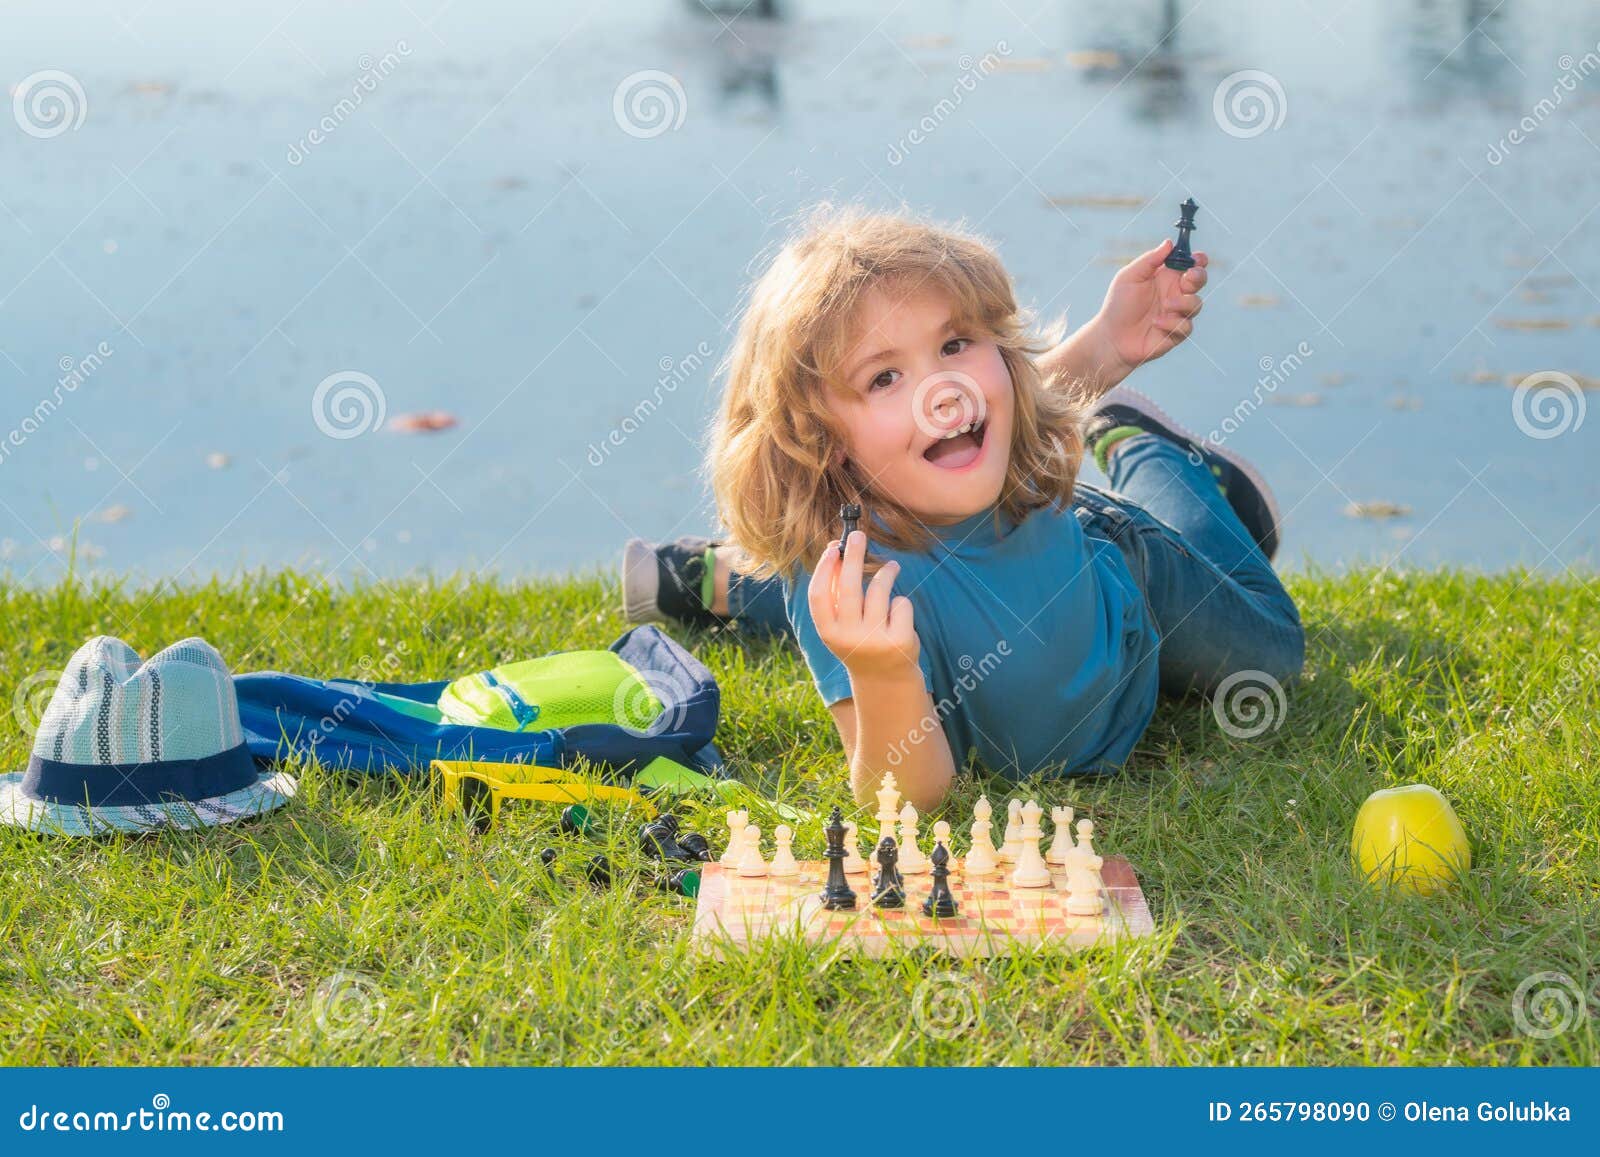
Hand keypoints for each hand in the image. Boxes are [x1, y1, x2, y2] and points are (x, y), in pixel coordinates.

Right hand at [807, 531, 918, 677]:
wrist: (884, 679)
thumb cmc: (859, 640)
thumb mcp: (842, 623)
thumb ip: (836, 593)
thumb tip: (837, 551)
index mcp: (828, 632)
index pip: (819, 595)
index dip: (825, 569)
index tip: (834, 548)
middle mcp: (849, 638)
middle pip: (850, 587)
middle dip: (854, 556)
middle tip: (859, 535)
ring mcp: (875, 641)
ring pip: (880, 590)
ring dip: (888, 572)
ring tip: (892, 567)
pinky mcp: (900, 641)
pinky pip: (901, 603)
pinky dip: (900, 602)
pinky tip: (898, 613)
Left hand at [1094, 239, 1207, 375]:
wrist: (1111, 337)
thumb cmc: (1118, 305)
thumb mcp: (1130, 276)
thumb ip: (1150, 260)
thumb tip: (1169, 243)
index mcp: (1166, 277)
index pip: (1189, 264)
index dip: (1198, 259)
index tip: (1197, 257)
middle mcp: (1174, 294)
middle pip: (1199, 280)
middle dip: (1199, 276)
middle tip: (1188, 278)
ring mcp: (1177, 314)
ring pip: (1196, 304)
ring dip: (1183, 303)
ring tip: (1164, 306)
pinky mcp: (1176, 333)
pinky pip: (1186, 326)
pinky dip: (1172, 324)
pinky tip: (1155, 323)